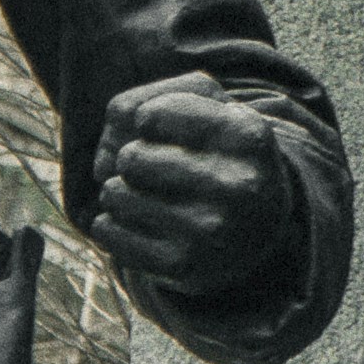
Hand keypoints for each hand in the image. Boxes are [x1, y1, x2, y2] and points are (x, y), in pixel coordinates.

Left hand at [86, 75, 300, 306]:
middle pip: (130, 156)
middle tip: (152, 168)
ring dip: (119, 191)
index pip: (150, 115)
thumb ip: (157, 96)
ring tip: (146, 196)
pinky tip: (139, 224)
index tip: (162, 131)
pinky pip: (108, 231)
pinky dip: (111, 224)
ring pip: (114, 194)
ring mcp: (211, 231)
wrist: (256, 233)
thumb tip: (114, 132)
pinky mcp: (182, 267)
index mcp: (248, 136)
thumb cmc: (221, 155)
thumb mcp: (211, 108)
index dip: (146, 120)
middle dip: (130, 157)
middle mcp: (238, 185)